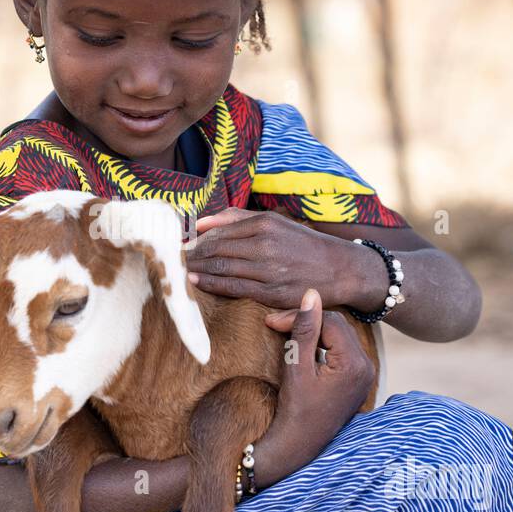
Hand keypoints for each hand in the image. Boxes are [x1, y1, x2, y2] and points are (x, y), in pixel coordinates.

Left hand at [186, 208, 387, 311]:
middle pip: (216, 249)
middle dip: (192, 255)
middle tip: (171, 260)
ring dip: (197, 270)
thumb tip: (201, 223)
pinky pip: (234, 288)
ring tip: (179, 271)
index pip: (219, 231)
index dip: (195, 240)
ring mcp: (269, 269)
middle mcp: (266, 244)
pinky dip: (212, 285)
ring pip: (221, 268)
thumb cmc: (303, 245)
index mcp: (265, 224)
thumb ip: (238, 219)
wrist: (341, 269)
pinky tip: (197, 283)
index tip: (178, 245)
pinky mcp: (272, 292)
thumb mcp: (276, 222)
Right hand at [253, 288, 375, 487]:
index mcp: (356, 364)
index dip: (300, 316)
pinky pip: (341, 350)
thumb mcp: (297, 366)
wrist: (298, 445)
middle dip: (308, 322)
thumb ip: (305, 329)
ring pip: (338, 336)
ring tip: (285, 333)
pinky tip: (302, 348)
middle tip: (276, 324)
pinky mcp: (357, 380)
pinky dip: (322, 344)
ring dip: (314, 331)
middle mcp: (367, 367)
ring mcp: (364, 375)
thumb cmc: (294, 409)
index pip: (330, 321)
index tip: (271, 321)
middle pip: (337, 326)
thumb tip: (311, 295)